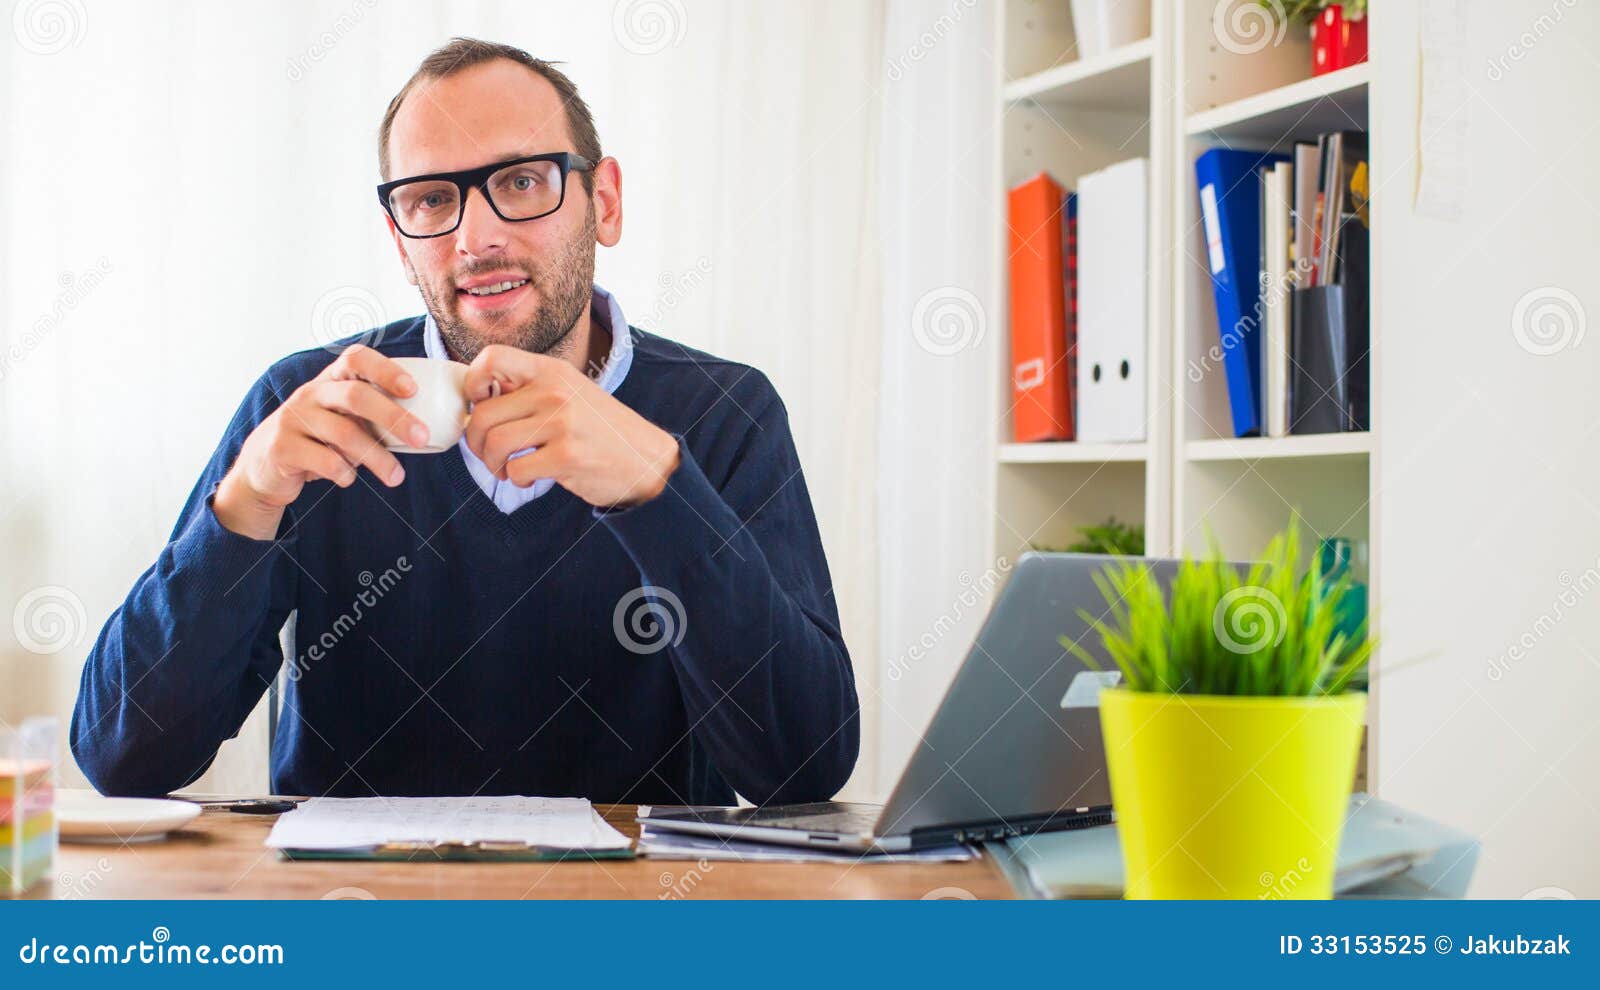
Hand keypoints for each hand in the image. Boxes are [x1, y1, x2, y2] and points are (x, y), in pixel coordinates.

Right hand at [214, 345, 431, 539]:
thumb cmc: (318, 440)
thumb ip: (372, 417)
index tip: (413, 389)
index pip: (356, 358)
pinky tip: (350, 478)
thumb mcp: (342, 420)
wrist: (263, 466)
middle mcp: (311, 393)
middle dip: (394, 417)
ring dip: (377, 457)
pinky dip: (345, 472)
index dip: (386, 370)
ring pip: (344, 434)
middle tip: (422, 437)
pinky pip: (324, 461)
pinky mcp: (282, 448)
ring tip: (396, 477)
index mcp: (330, 380)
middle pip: (356, 396)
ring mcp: (293, 419)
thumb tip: (424, 429)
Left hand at [462, 345, 679, 508]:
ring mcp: (561, 423)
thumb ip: (531, 389)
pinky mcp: (566, 456)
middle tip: (490, 454)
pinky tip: (531, 479)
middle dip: (477, 442)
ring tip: (507, 469)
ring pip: (494, 444)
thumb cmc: (601, 429)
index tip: (480, 406)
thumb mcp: (570, 392)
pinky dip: (516, 480)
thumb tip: (478, 399)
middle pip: (483, 414)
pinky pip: (516, 470)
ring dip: (493, 464)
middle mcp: (554, 392)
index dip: (473, 383)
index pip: (491, 358)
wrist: (646, 458)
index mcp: (551, 370)